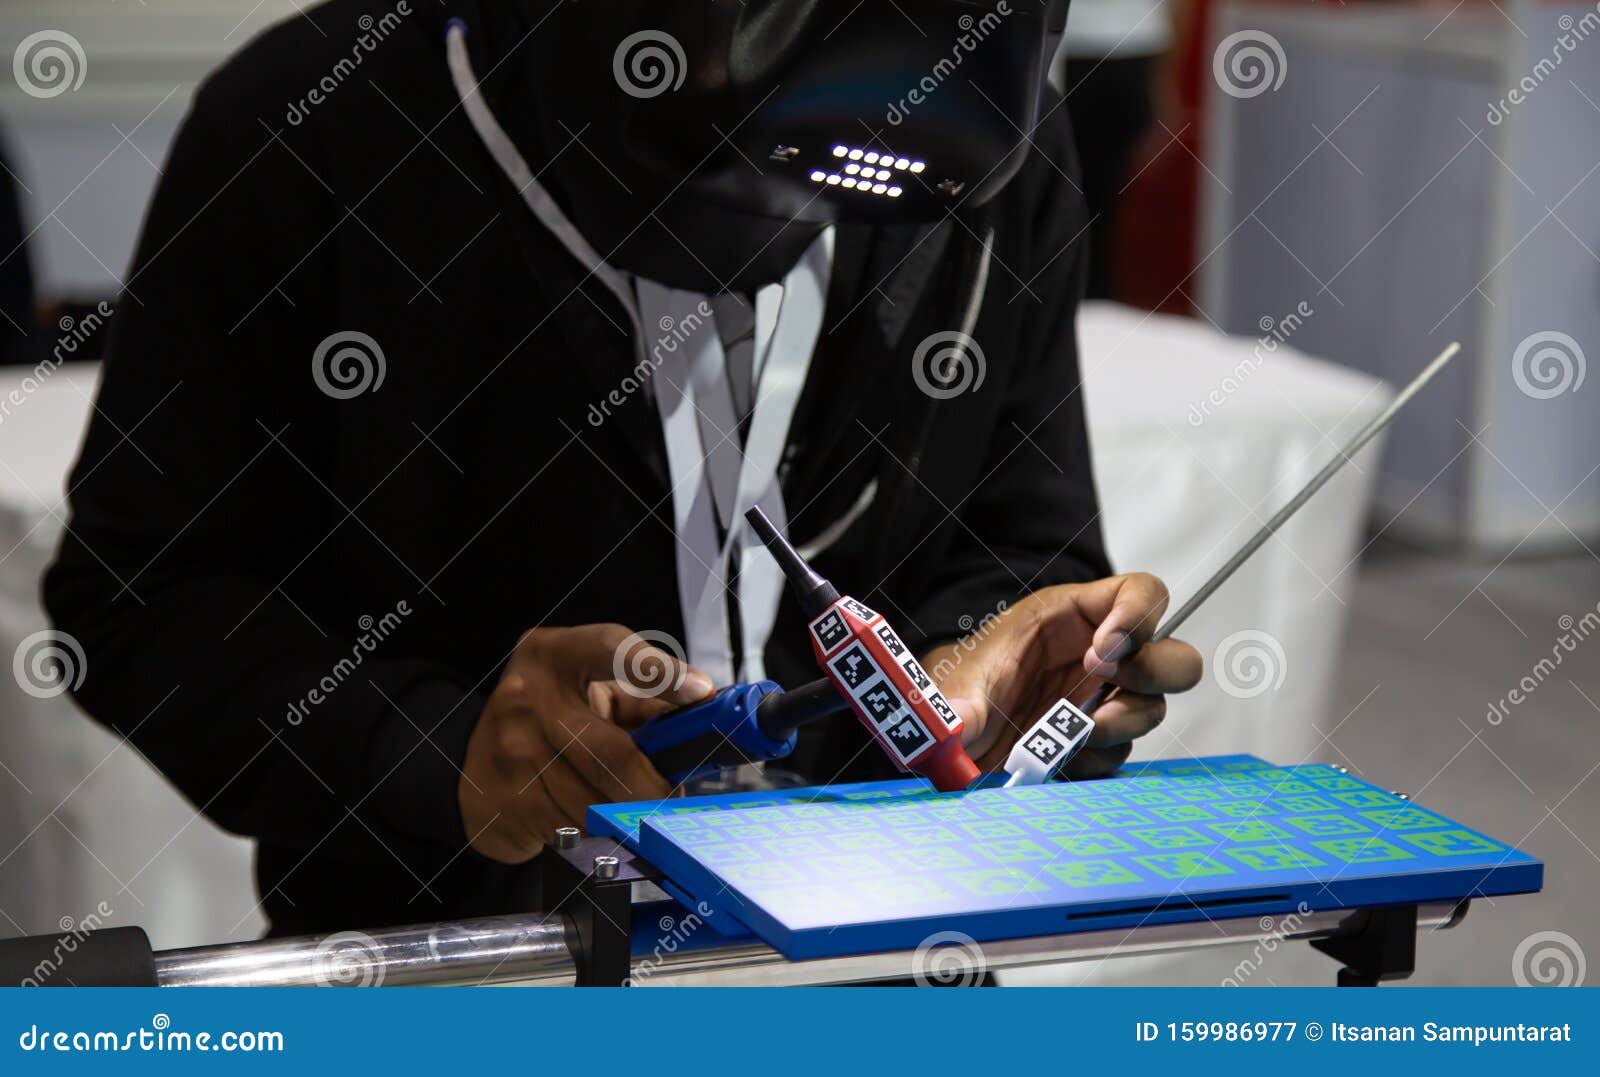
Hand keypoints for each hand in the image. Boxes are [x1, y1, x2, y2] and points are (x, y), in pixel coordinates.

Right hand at [460, 624, 714, 863]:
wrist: (476, 762)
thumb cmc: (551, 718)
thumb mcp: (591, 690)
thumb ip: (647, 699)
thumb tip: (705, 715)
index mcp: (555, 654)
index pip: (610, 650)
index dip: (658, 671)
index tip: (699, 691)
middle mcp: (527, 695)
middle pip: (614, 753)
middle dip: (654, 785)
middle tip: (671, 795)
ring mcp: (511, 749)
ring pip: (596, 800)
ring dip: (623, 813)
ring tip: (622, 806)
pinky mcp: (503, 797)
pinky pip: (571, 827)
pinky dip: (592, 830)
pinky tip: (585, 819)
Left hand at [921, 574, 1202, 777]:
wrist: (947, 739)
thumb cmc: (959, 690)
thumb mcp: (957, 686)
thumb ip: (960, 706)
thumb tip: (952, 729)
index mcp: (1070, 618)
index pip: (1139, 594)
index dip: (1139, 615)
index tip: (1106, 649)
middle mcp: (1097, 658)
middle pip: (1172, 654)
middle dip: (1153, 670)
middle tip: (1106, 680)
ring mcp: (1101, 702)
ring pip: (1152, 706)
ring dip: (1124, 720)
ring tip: (1080, 729)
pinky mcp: (1095, 744)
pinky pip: (1122, 753)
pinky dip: (1100, 758)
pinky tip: (1065, 757)